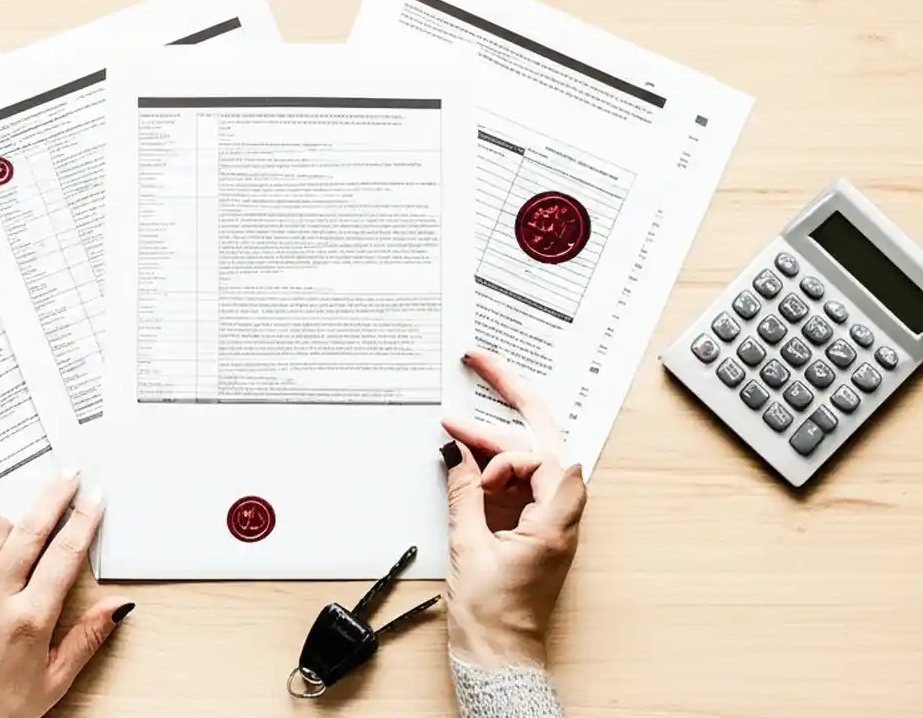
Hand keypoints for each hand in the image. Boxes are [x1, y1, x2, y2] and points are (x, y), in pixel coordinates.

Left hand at [0, 473, 132, 717]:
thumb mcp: (53, 681)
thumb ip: (87, 637)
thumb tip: (119, 608)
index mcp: (29, 618)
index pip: (64, 555)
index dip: (84, 521)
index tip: (95, 500)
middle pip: (30, 532)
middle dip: (53, 498)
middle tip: (68, 476)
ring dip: (17, 516)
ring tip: (33, 500)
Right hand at [439, 348, 586, 669]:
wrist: (500, 658)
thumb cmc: (495, 617)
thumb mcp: (470, 548)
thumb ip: (464, 493)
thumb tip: (456, 453)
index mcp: (556, 518)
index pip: (536, 453)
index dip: (495, 442)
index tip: (456, 431)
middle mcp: (562, 513)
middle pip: (543, 437)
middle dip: (513, 396)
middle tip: (483, 361)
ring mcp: (550, 518)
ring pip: (530, 457)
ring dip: (495, 440)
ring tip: (456, 427)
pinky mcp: (534, 525)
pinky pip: (519, 481)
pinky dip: (493, 466)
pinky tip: (467, 462)